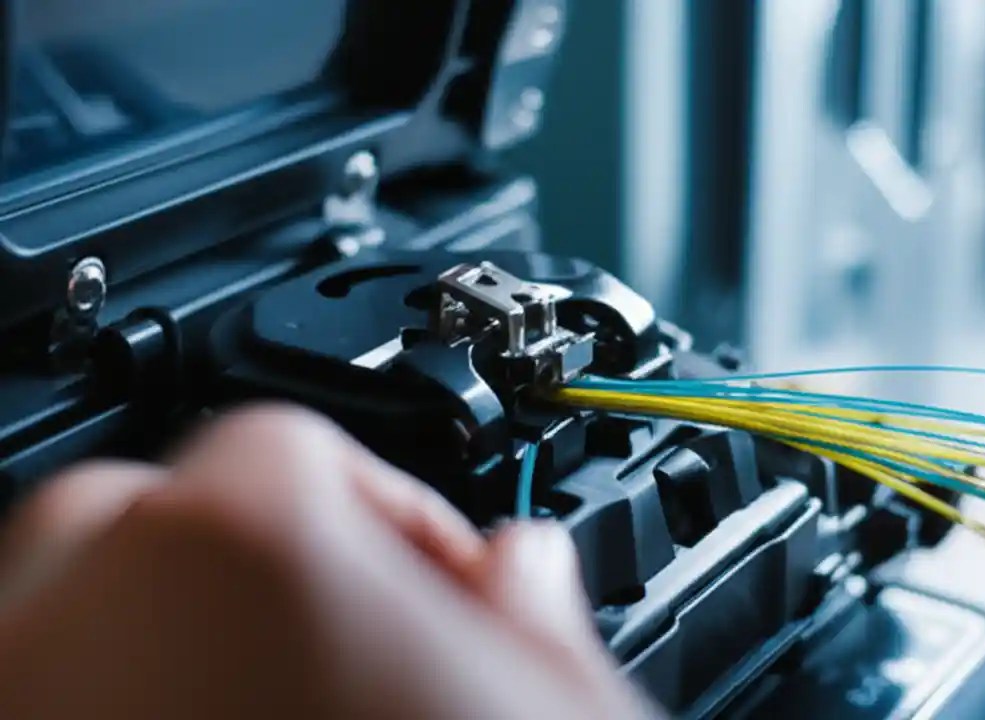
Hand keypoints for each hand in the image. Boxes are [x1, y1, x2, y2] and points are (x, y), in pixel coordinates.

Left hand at [0, 405, 657, 719]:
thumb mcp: (567, 713)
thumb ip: (545, 614)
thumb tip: (532, 568)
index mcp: (250, 554)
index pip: (294, 448)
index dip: (389, 514)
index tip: (437, 584)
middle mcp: (86, 627)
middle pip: (133, 510)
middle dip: (240, 554)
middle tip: (339, 634)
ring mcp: (24, 707)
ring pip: (44, 605)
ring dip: (146, 626)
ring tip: (262, 688)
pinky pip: (27, 693)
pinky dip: (94, 694)